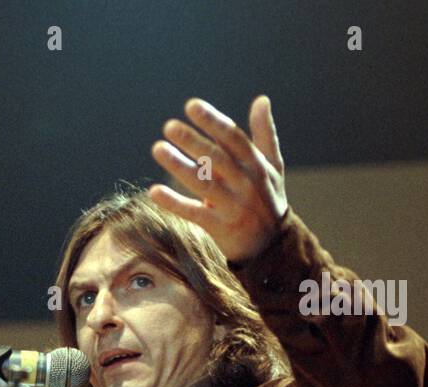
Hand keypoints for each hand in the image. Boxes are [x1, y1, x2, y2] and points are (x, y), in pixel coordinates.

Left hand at [148, 95, 287, 263]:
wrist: (273, 245)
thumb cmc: (268, 198)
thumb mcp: (273, 165)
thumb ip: (264, 133)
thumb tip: (262, 99)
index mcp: (256, 164)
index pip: (233, 137)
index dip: (212, 121)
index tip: (192, 105)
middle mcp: (245, 183)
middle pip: (216, 158)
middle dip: (193, 141)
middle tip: (169, 126)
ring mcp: (232, 205)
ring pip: (203, 183)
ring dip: (179, 166)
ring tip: (158, 149)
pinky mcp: (219, 227)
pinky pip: (193, 213)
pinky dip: (174, 203)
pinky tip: (154, 191)